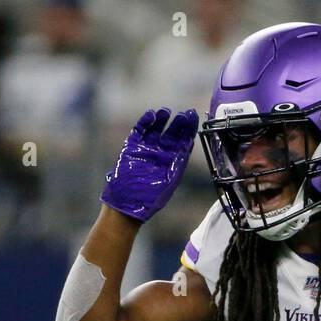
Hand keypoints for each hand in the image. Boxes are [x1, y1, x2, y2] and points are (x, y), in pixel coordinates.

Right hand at [101, 107, 197, 221]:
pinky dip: (144, 123)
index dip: (189, 129)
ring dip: (161, 120)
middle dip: (178, 123)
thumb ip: (177, 164)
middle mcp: (160, 156)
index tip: (194, 117)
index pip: (184, 143)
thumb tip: (187, 147)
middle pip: (171, 134)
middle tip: (184, 113)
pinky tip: (151, 115)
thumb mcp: (168, 182)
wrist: (125, 208)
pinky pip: (139, 132)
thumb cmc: (148, 201)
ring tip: (166, 111)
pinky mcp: (131, 149)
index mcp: (172, 164)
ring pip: (156, 130)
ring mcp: (146, 151)